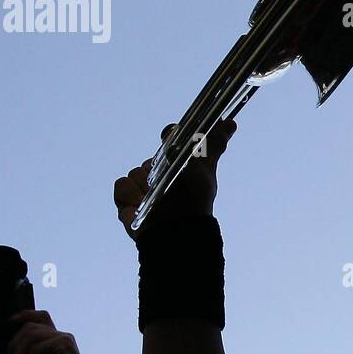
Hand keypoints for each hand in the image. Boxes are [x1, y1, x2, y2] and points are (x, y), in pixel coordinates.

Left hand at [4, 310, 97, 353]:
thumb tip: (7, 348)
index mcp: (55, 340)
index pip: (41, 317)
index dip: (25, 315)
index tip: (10, 321)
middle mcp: (60, 336)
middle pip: (30, 327)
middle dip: (14, 344)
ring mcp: (64, 338)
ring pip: (31, 335)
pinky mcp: (64, 345)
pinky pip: (37, 348)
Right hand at [114, 118, 235, 237]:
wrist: (175, 231)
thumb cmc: (194, 200)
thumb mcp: (204, 167)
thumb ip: (213, 144)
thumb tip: (231, 122)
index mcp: (178, 168)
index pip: (166, 149)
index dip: (169, 152)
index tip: (174, 159)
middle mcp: (161, 178)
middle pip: (149, 161)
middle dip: (157, 171)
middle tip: (169, 184)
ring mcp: (143, 189)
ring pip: (135, 172)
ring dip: (145, 185)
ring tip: (157, 199)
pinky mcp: (127, 200)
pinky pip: (122, 185)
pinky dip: (131, 194)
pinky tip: (141, 204)